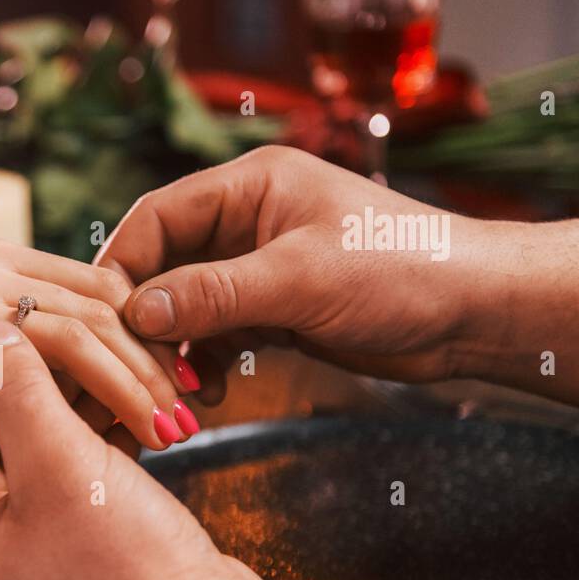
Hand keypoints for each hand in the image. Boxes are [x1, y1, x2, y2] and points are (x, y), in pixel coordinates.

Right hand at [0, 240, 198, 507]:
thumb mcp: (12, 380)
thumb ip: (63, 361)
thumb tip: (159, 373)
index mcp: (0, 261)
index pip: (106, 286)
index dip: (156, 336)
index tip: (193, 387)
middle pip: (101, 305)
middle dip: (158, 363)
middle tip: (194, 416)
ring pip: (78, 335)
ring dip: (135, 387)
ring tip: (171, 435)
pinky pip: (37, 373)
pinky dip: (87, 409)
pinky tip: (117, 445)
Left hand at [0, 318, 269, 579]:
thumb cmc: (130, 567)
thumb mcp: (60, 465)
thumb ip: (16, 392)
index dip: (0, 387)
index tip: (40, 345)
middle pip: (7, 449)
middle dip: (50, 401)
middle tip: (87, 358)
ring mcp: (45, 562)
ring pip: (53, 461)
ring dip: (87, 419)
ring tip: (124, 383)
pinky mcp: (92, 557)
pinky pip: (87, 485)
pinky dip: (112, 449)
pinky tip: (144, 417)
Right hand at [95, 146, 514, 402]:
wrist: (475, 310)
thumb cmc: (403, 268)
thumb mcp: (299, 278)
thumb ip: (215, 293)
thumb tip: (138, 310)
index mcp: (249, 186)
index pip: (158, 218)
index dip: (123, 266)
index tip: (103, 317)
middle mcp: (247, 221)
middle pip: (165, 265)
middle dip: (148, 318)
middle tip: (136, 366)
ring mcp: (257, 266)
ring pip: (187, 306)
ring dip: (175, 349)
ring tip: (178, 389)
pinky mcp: (273, 308)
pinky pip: (216, 334)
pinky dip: (205, 363)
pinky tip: (209, 392)